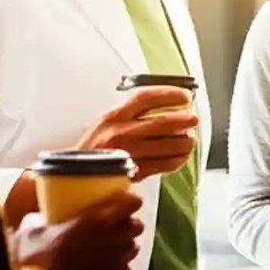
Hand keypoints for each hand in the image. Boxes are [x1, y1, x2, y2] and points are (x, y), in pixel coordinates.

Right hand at [12, 191, 143, 269]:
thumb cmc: (34, 264)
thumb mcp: (29, 234)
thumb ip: (38, 221)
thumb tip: (37, 218)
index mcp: (97, 220)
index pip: (131, 202)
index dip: (130, 201)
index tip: (125, 201)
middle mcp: (114, 240)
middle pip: (136, 226)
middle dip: (128, 225)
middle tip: (113, 227)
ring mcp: (118, 264)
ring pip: (132, 249)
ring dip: (123, 247)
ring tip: (107, 251)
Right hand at [77, 85, 198, 179]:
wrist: (76, 175)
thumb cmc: (95, 148)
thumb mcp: (106, 122)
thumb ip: (131, 113)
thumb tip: (166, 104)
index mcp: (114, 116)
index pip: (147, 97)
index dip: (170, 94)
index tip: (184, 96)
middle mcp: (120, 133)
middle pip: (162, 122)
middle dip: (184, 119)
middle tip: (193, 119)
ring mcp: (128, 154)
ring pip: (167, 145)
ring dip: (184, 141)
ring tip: (189, 139)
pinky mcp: (134, 173)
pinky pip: (164, 165)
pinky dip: (177, 160)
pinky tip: (182, 156)